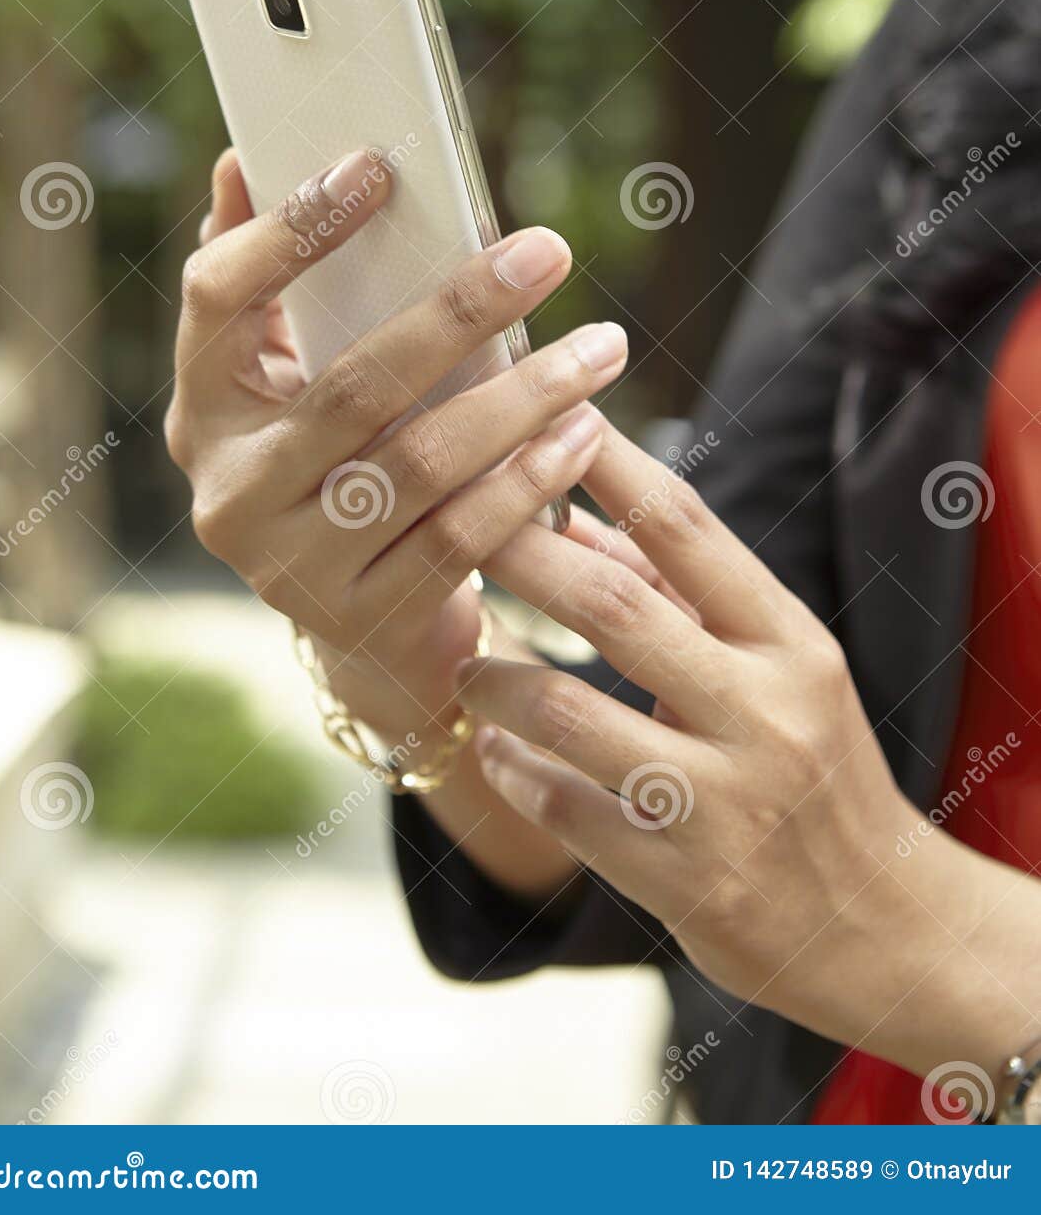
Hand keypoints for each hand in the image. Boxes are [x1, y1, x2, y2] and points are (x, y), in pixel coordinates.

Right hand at [165, 148, 628, 753]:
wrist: (365, 630)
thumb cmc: (336, 469)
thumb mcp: (291, 381)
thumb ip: (270, 281)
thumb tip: (241, 162)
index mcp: (204, 406)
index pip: (218, 297)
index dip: (289, 229)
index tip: (374, 167)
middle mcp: (232, 489)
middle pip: (353, 385)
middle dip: (460, 310)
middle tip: (548, 253)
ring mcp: (292, 565)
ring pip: (422, 464)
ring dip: (525, 399)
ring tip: (602, 348)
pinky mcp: (365, 619)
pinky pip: (462, 539)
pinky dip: (530, 480)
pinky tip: (585, 433)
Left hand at [451, 421, 936, 1051]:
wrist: (886, 925)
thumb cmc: (817, 769)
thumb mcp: (777, 668)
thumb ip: (680, 596)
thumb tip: (573, 520)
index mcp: (790, 642)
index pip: (686, 528)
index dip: (607, 464)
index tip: (542, 414)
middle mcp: (764, 710)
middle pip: (613, 604)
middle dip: (519, 553)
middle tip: (453, 521)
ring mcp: (726, 801)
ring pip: (568, 713)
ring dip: (496, 677)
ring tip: (467, 663)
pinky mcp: (688, 884)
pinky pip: (566, 813)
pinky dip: (515, 772)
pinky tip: (495, 752)